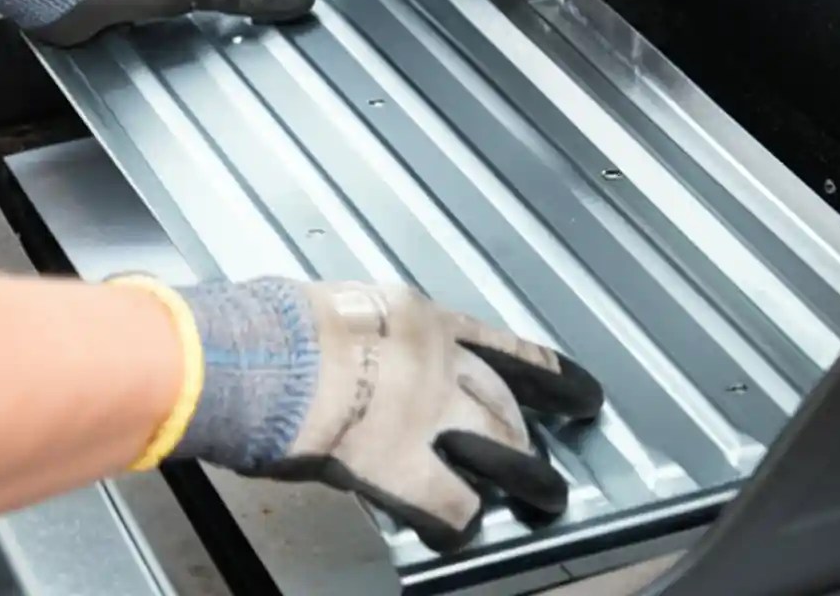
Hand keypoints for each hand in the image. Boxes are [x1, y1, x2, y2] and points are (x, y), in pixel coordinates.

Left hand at [0, 0, 314, 46]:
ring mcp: (131, 1)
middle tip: (253, 58)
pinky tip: (163, 74)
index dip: (261, 4)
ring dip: (189, 53)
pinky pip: (144, 53)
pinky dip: (156, 65)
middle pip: (208, 9)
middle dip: (226, 31)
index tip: (286, 25)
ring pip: (177, 34)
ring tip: (212, 75)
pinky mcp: (107, 29)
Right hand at [167, 279, 603, 552]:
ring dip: (527, 475)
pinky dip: (459, 520)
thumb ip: (369, 334)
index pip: (505, 348)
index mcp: (423, 320)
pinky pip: (453, 503)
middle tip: (543, 449)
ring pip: (504, 448)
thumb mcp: (341, 308)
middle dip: (528, 429)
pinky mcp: (406, 465)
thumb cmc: (277, 324)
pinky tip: (460, 530)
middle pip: (506, 401)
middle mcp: (441, 364)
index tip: (578, 390)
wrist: (260, 353)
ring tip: (546, 494)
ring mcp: (432, 415)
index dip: (550, 374)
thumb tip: (357, 354)